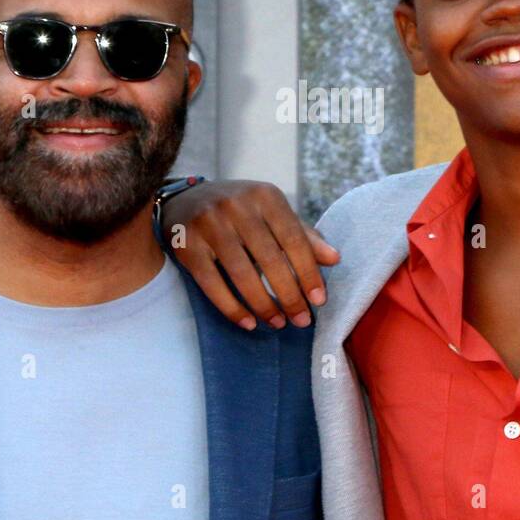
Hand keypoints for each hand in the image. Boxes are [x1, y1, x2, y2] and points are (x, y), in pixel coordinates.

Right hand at [160, 180, 339, 329]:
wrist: (184, 200)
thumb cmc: (240, 211)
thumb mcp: (272, 213)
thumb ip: (303, 235)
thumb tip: (335, 259)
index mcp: (265, 196)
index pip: (294, 238)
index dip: (308, 272)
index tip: (319, 300)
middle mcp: (237, 206)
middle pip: (270, 258)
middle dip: (289, 295)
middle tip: (301, 320)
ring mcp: (209, 224)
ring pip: (241, 273)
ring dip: (263, 304)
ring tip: (278, 323)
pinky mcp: (187, 245)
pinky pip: (212, 284)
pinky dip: (232, 308)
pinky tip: (249, 322)